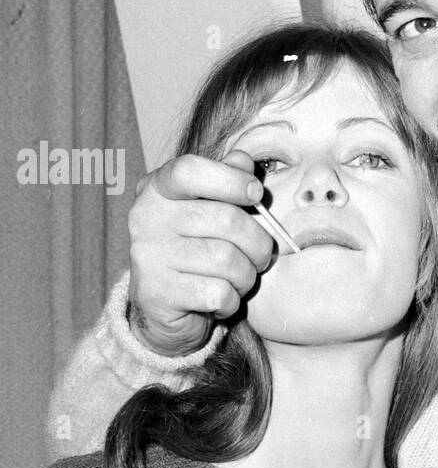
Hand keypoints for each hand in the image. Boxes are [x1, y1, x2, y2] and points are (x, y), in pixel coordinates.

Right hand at [127, 149, 273, 354]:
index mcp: (157, 189)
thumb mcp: (209, 209)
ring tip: (238, 280)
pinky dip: (231, 301)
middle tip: (261, 257)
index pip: (190, 170)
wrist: (163, 308)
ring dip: (246, 276)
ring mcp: (148, 256)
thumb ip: (225, 181)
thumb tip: (243, 160)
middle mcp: (146, 218)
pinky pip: (218, 293)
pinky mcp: (157, 293)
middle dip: (258, 244)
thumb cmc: (196, 250)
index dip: (231, 180)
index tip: (255, 194)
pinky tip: (220, 300)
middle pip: (226, 220)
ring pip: (227, 260)